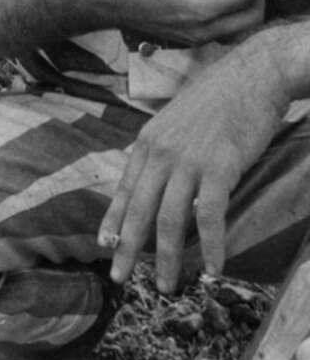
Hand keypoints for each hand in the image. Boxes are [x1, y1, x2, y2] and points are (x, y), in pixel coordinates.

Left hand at [97, 29, 288, 292]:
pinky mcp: (219, 168)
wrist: (254, 72)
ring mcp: (188, 161)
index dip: (114, 219)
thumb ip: (165, 147)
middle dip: (127, 248)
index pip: (124, 188)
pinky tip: (213, 270)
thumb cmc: (221, 95)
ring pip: (171, 221)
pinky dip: (212, 247)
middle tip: (119, 278)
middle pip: (140, 210)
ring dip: (168, 258)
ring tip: (167, 286)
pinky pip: (210, 217)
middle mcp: (161, 152)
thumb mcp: (178, 119)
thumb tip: (158, 175)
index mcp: (148, 140)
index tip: (104, 244)